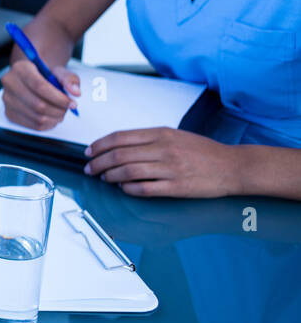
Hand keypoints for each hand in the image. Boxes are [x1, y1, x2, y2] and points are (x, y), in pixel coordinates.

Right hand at [1, 59, 79, 129]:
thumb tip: (75, 92)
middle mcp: (10, 83)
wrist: (31, 79)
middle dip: (58, 110)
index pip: (39, 86)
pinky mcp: (9, 113)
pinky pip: (33, 125)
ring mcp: (7, 99)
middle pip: (38, 104)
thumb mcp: (59, 72)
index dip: (58, 98)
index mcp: (21, 68)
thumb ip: (69, 79)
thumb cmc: (44, 75)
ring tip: (60, 112)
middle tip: (67, 108)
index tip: (71, 103)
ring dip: (54, 118)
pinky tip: (52, 117)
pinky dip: (47, 124)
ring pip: (36, 117)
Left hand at [85, 128, 242, 197]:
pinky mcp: (177, 187)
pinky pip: (144, 189)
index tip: (89, 152)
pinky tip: (123, 188)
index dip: (99, 145)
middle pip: (119, 155)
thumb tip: (119, 146)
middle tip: (89, 169)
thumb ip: (149, 139)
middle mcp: (164, 149)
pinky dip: (128, 189)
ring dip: (110, 176)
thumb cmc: (203, 152)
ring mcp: (170, 169)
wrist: (233, 166)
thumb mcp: (175, 136)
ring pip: (128, 171)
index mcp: (161, 134)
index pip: (120, 137)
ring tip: (103, 179)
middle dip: (98, 163)